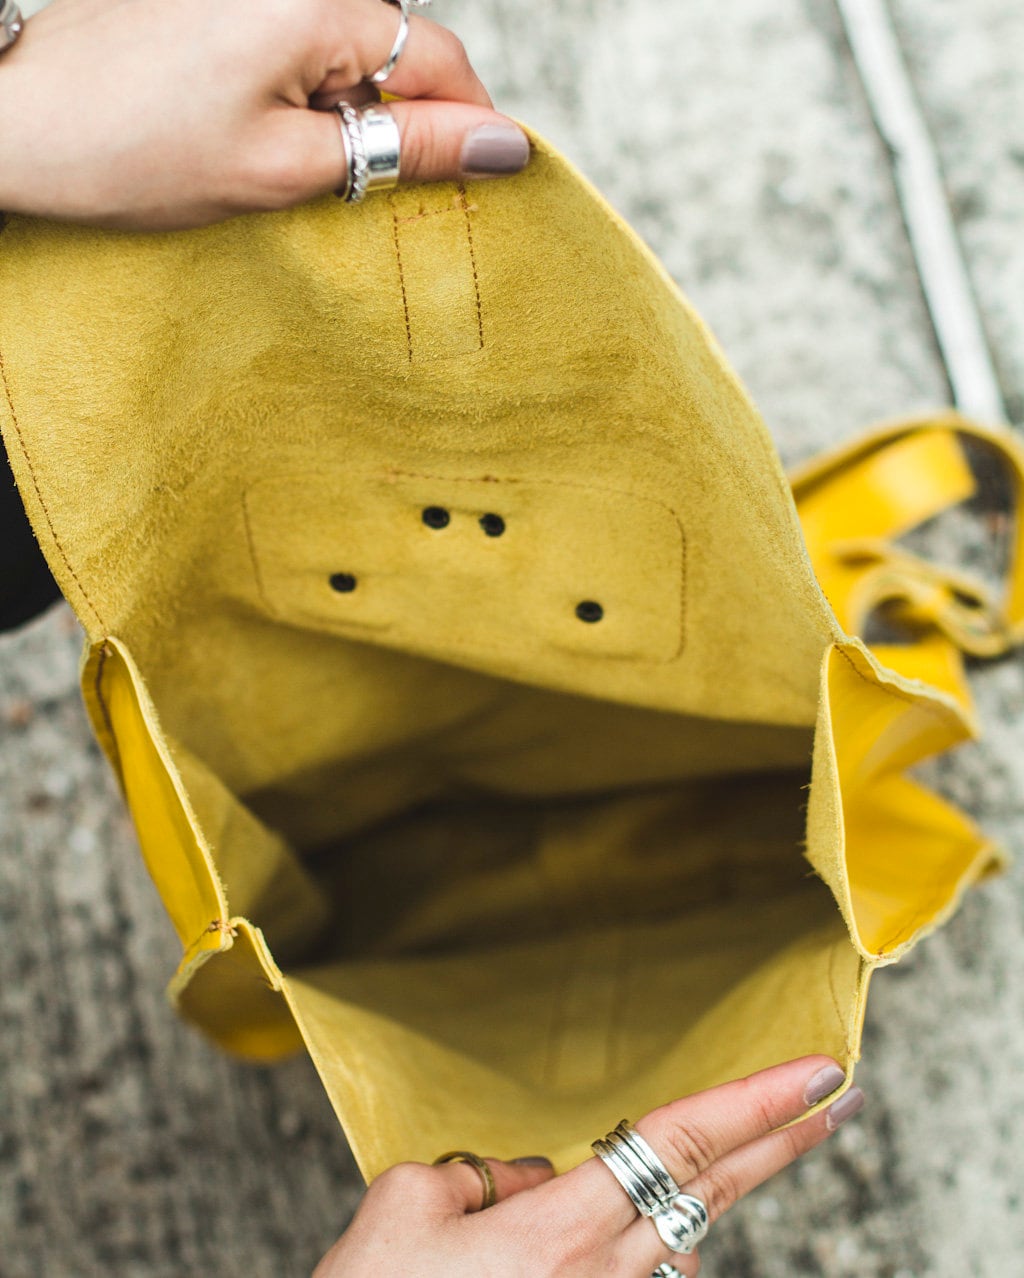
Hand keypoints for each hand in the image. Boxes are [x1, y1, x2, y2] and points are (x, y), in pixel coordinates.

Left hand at [0, 0, 528, 227]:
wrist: (19, 122)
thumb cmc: (140, 149)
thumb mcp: (287, 166)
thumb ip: (404, 149)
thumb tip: (502, 147)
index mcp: (315, 1)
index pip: (436, 57)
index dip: (466, 123)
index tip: (478, 181)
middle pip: (391, 48)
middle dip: (399, 119)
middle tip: (369, 192)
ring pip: (342, 50)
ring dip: (345, 112)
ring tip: (294, 169)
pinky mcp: (217, 0)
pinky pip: (292, 43)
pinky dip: (298, 95)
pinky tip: (259, 138)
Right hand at [313, 1056, 863, 1276]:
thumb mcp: (405, 1208)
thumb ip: (482, 1173)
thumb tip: (533, 1175)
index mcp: (559, 1234)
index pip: (679, 1144)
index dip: (754, 1102)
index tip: (815, 1071)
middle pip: (713, 1191)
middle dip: (785, 1140)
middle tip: (836, 1097)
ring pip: (678, 1231)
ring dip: (715, 1186)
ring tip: (758, 1143)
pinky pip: (639, 1268)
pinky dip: (653, 1231)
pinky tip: (643, 1219)